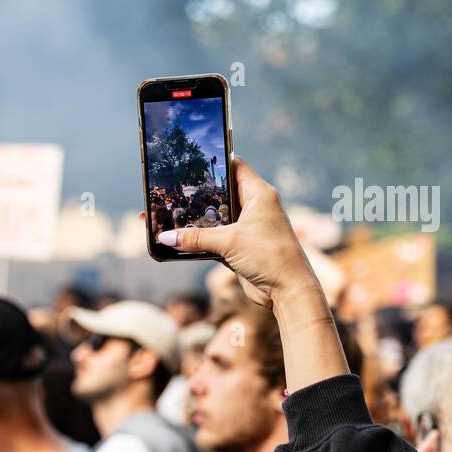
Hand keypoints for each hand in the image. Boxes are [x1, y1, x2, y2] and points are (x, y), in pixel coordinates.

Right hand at [156, 156, 321, 310]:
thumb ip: (196, 238)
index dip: (214, 162)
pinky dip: (200, 238)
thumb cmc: (270, 257)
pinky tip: (181, 239)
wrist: (288, 291)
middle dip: (197, 193)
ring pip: (216, 217)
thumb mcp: (229, 243)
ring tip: (170, 213)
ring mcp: (247, 227)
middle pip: (221, 192)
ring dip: (196, 219)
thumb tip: (164, 237)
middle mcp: (254, 207)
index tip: (190, 161)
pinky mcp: (241, 246)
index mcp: (258, 194)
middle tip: (172, 188)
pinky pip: (215, 237)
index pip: (234, 166)